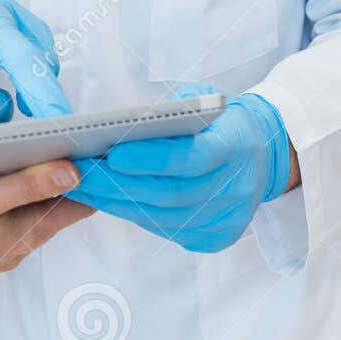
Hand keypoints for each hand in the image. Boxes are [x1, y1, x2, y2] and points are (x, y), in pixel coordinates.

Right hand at [0, 161, 92, 308]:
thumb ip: (27, 186)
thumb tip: (75, 174)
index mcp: (25, 234)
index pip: (77, 207)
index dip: (93, 180)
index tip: (103, 151)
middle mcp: (18, 246)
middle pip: (57, 209)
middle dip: (70, 180)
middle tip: (78, 143)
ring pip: (32, 214)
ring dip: (41, 189)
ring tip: (44, 155)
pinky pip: (8, 220)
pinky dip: (16, 199)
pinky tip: (1, 183)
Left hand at [68, 86, 292, 252]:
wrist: (262, 153)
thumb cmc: (220, 121)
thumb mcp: (202, 101)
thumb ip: (171, 114)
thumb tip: (119, 129)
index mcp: (236, 147)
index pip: (192, 159)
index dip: (152, 159)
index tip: (112, 154)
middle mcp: (237, 188)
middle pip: (170, 194)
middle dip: (118, 184)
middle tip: (78, 172)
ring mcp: (228, 218)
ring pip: (163, 217)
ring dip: (117, 203)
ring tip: (83, 187)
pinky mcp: (216, 238)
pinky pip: (167, 229)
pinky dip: (134, 214)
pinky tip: (107, 200)